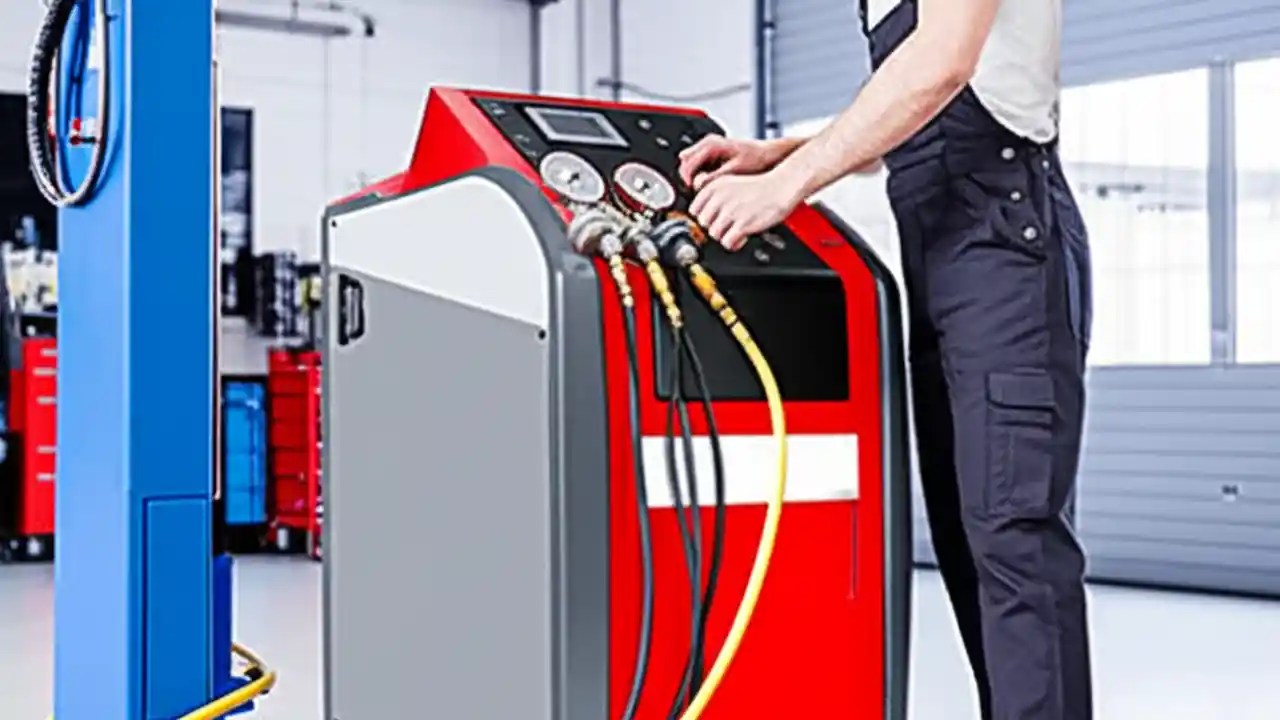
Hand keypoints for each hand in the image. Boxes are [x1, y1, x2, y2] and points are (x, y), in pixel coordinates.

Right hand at [678, 135, 785, 191]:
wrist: (768, 154)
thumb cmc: (756, 159)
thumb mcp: (735, 170)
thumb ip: (714, 177)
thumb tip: (699, 185)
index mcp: (711, 144)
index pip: (687, 163)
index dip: (687, 180)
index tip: (692, 191)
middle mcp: (709, 143)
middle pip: (686, 162)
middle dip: (689, 178)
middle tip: (698, 191)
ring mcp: (710, 146)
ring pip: (691, 163)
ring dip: (695, 176)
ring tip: (706, 188)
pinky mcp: (713, 153)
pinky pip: (699, 164)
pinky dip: (701, 173)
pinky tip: (711, 182)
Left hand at [689, 170, 804, 251]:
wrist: (781, 186)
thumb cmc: (759, 187)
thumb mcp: (730, 183)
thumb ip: (714, 196)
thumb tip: (700, 214)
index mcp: (714, 187)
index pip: (694, 210)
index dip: (705, 217)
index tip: (713, 220)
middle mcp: (720, 198)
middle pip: (703, 224)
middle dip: (714, 227)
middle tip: (728, 226)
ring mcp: (731, 211)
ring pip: (714, 234)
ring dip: (725, 236)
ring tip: (735, 231)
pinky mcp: (742, 224)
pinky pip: (727, 242)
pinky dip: (733, 243)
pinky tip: (741, 237)